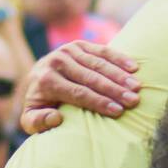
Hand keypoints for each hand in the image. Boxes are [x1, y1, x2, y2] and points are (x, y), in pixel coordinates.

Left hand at [20, 42, 141, 134]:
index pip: (78, 93)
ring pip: (98, 64)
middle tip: (134, 100)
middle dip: (114, 90)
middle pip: (91, 78)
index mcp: (46, 80)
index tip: (118, 111)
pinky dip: (119, 58)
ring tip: (137, 87)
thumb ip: (37, 122)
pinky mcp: (79, 45)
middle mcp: (57, 62)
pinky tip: (134, 67)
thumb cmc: (39, 105)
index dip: (99, 102)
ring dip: (120, 75)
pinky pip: (101, 50)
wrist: (34, 79)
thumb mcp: (30, 119)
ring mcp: (68, 50)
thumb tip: (56, 118)